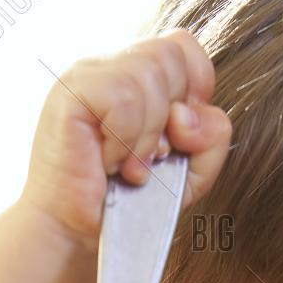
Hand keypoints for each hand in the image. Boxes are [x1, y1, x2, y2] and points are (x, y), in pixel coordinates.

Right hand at [21, 28, 232, 246]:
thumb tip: (191, 116)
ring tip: (128, 168)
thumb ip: (211, 141)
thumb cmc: (127, 206)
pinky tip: (109, 163)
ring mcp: (89, 75)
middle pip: (171, 55)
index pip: (183, 47)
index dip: (196, 85)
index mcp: (141, 79)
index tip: (183, 134)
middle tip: (150, 159)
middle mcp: (114, 68)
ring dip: (146, 136)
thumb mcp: (189, 176)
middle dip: (172, 119)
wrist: (77, 236)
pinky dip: (124, 140)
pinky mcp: (71, 93)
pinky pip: (122, 98)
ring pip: (147, 74)